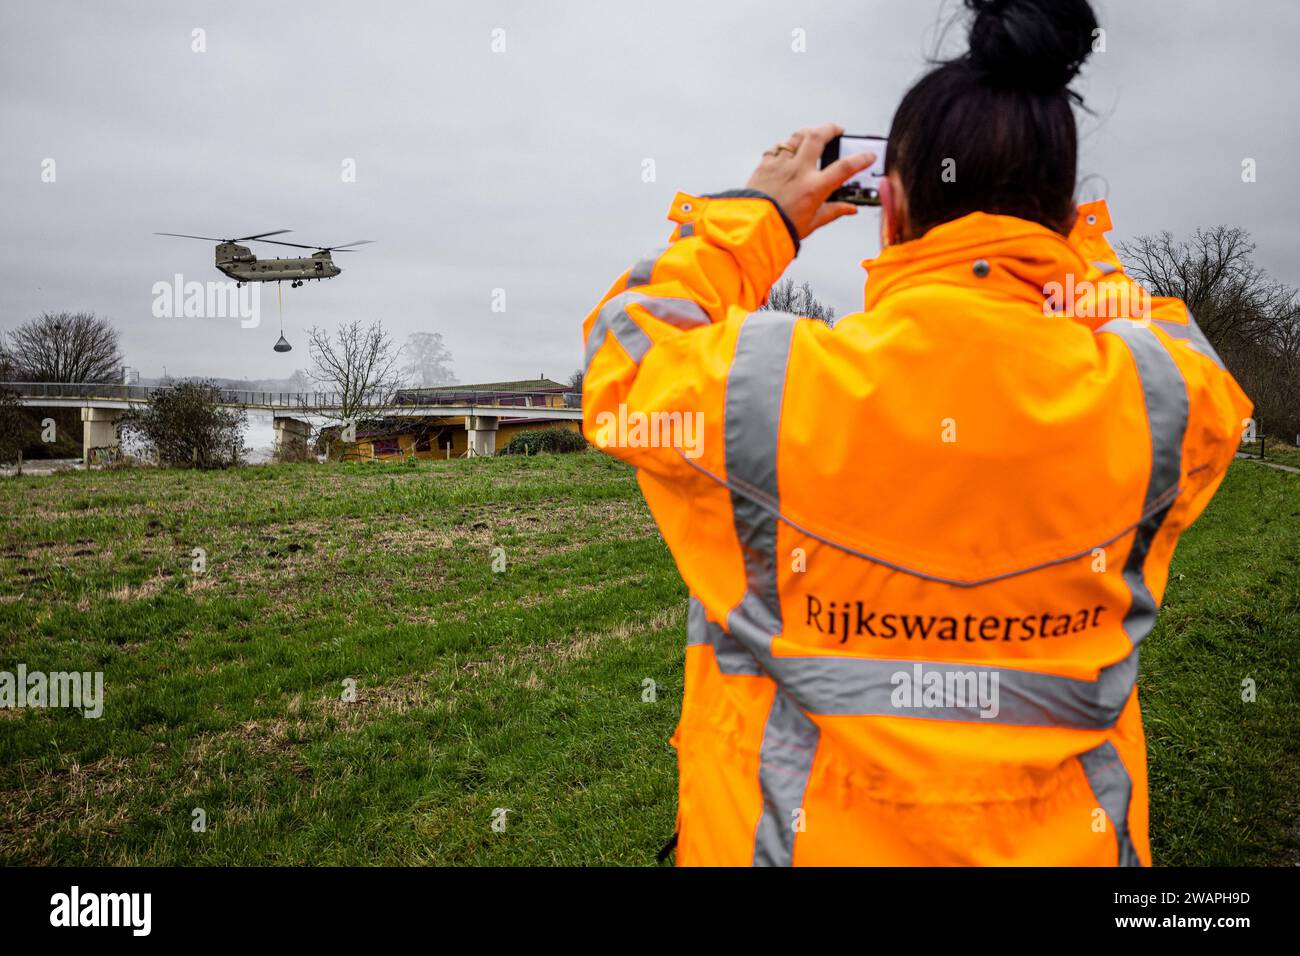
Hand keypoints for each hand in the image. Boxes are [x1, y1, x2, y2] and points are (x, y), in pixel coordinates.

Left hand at [745, 123, 874, 238]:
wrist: (751, 230)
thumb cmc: (781, 229)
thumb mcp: (812, 223)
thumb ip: (833, 211)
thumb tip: (851, 209)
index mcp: (814, 188)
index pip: (844, 168)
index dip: (861, 160)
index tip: (869, 155)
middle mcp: (798, 172)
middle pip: (818, 137)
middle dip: (831, 129)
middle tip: (838, 130)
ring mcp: (781, 165)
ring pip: (797, 137)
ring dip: (809, 132)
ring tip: (814, 135)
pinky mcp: (765, 165)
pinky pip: (778, 148)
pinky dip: (786, 146)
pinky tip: (789, 151)